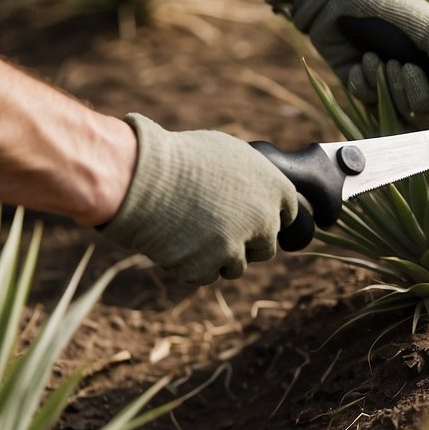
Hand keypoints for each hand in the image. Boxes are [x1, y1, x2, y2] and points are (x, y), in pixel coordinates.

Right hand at [98, 114, 298, 284]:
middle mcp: (263, 220)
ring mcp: (236, 247)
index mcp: (276, 189)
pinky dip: (190, 265)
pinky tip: (175, 241)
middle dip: (244, 242)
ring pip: (235, 266)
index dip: (264, 216)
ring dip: (216, 256)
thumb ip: (253, 178)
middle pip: (265, 247)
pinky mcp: (207, 268)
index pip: (287, 215)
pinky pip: (204, 276)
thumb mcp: (230, 153)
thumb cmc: (181, 157)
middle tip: (216, 228)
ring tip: (189, 230)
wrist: (141, 176)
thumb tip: (258, 191)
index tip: (247, 216)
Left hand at [265, 0, 428, 126]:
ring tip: (374, 56)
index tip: (417, 69)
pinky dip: (362, 83)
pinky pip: (368, 104)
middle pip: (424, 117)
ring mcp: (395, 89)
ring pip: (398, 115)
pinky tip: (359, 61)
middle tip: (396, 63)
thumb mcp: (427, 24)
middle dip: (407, 91)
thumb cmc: (391, 5)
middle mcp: (423, 83)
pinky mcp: (367, 91)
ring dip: (384, 85)